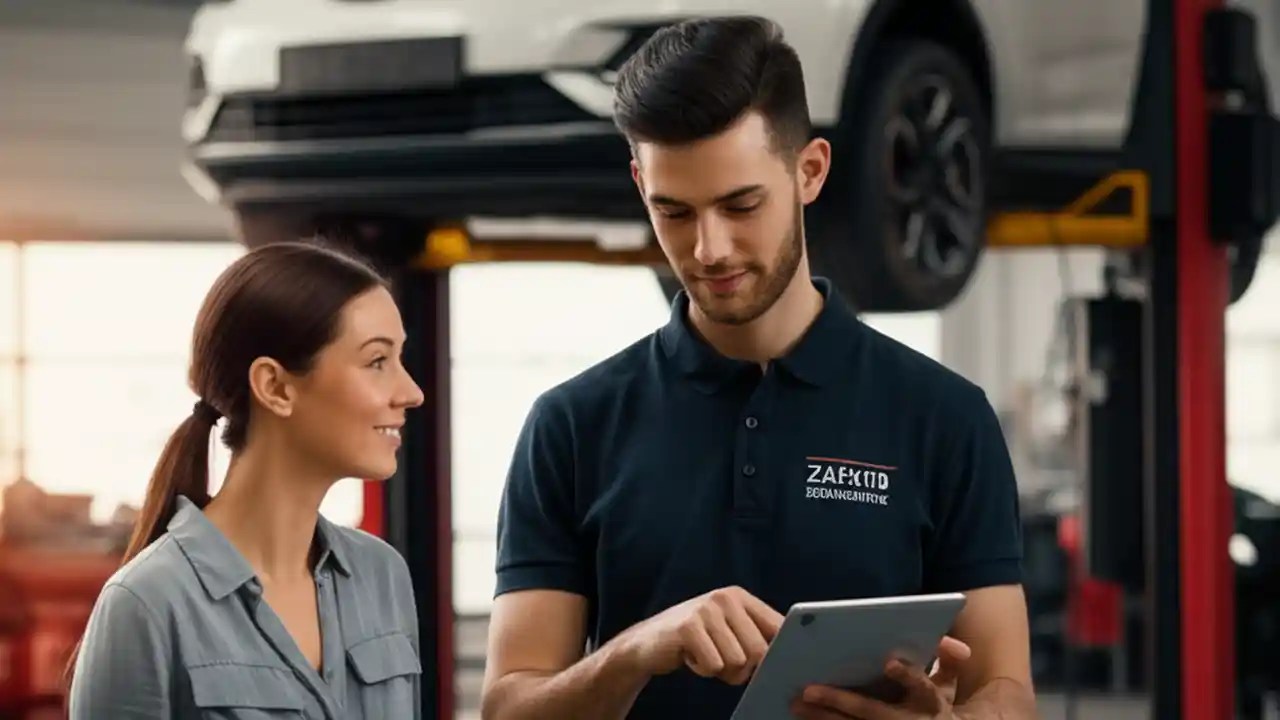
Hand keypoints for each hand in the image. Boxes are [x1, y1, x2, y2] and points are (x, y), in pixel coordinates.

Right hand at [622, 585, 783, 684]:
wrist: (646, 642)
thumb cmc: (696, 641)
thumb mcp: (728, 631)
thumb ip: (755, 638)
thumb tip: (787, 658)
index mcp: (740, 597)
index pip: (778, 626)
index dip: (779, 651)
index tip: (777, 665)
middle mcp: (725, 598)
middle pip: (759, 650)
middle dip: (744, 668)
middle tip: (723, 663)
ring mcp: (705, 610)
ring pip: (737, 661)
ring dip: (721, 670)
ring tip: (704, 655)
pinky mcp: (688, 627)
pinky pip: (714, 666)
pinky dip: (702, 670)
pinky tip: (690, 657)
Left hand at [790, 636, 970, 718]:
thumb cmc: (937, 705)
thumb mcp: (950, 684)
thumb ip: (950, 660)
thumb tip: (955, 645)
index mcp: (930, 702)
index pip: (921, 686)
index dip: (906, 676)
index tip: (888, 662)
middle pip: (874, 713)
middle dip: (841, 701)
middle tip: (809, 689)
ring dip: (823, 719)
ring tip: (796, 704)